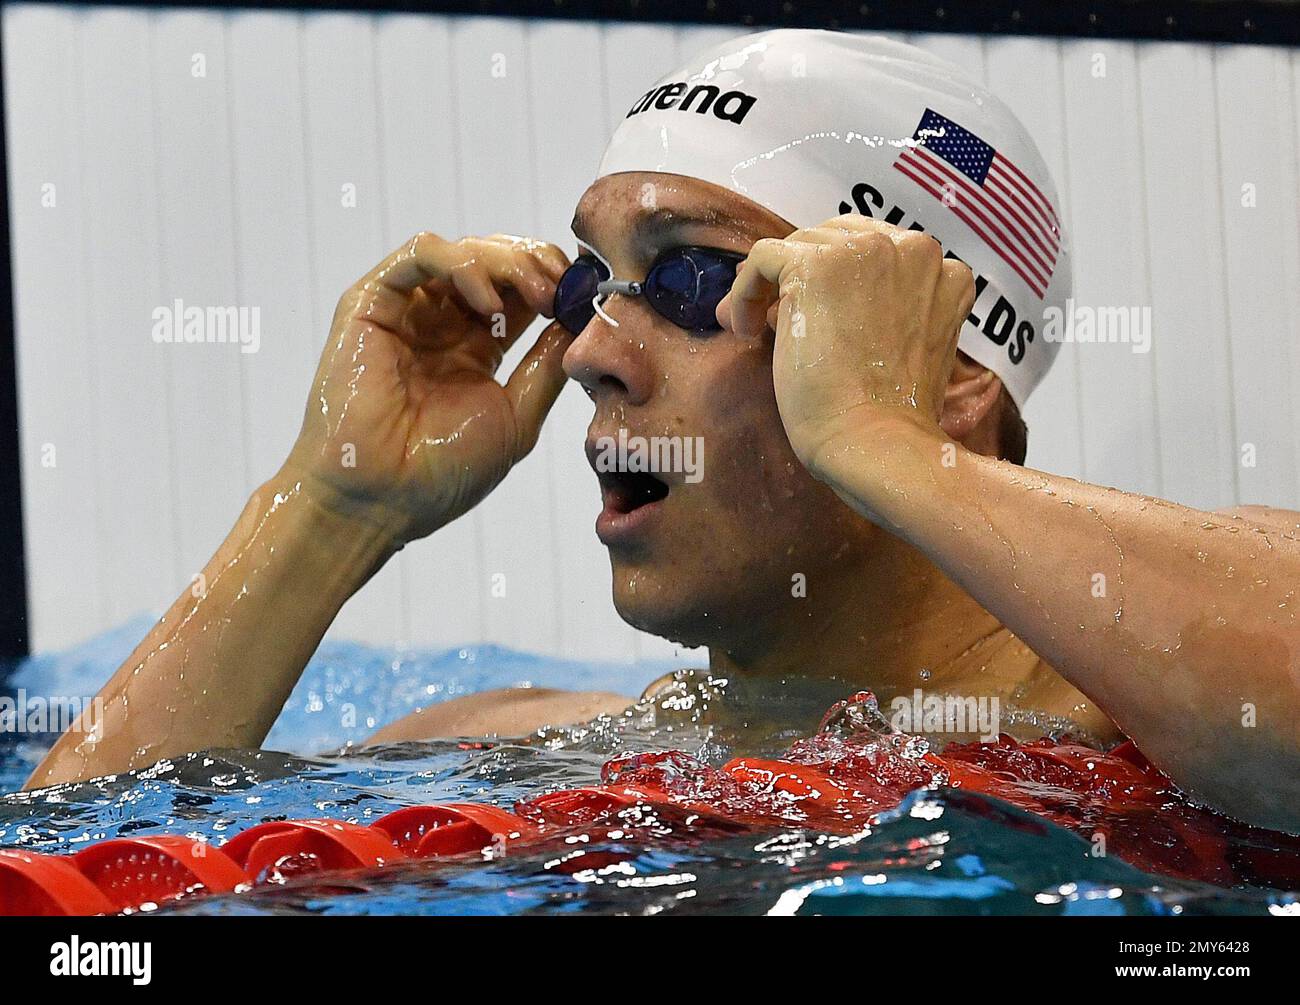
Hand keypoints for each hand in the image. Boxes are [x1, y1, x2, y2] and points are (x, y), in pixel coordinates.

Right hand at [285, 232, 571, 544]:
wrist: (379, 499)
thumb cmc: (441, 474)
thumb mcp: (515, 418)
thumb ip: (546, 368)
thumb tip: (582, 320)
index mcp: (475, 349)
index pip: (520, 292)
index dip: (555, 283)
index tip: (584, 295)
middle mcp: (441, 324)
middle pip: (497, 263)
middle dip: (537, 264)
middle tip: (562, 289)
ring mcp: (407, 311)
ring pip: (465, 251)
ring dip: (510, 261)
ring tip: (537, 296)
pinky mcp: (372, 302)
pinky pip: (421, 253)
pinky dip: (462, 263)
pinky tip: (488, 302)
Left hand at [718, 216, 974, 481]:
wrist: (876, 442)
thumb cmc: (891, 416)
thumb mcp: (905, 347)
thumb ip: (882, 311)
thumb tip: (813, 300)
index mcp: (944, 271)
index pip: (876, 254)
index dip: (837, 282)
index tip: (810, 315)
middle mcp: (912, 248)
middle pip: (837, 241)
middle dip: (801, 277)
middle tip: (770, 319)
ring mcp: (866, 251)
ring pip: (799, 246)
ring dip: (771, 287)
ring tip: (753, 331)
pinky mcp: (816, 265)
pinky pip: (763, 257)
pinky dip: (744, 291)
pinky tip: (745, 330)